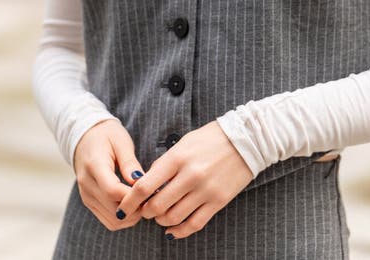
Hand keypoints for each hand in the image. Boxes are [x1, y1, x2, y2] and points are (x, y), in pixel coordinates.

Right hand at [73, 118, 146, 230]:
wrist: (85, 137)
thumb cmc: (107, 135)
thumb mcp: (121, 141)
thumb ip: (129, 162)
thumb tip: (139, 181)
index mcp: (94, 165)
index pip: (112, 190)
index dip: (132, 197)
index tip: (150, 192)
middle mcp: (87, 184)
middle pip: (113, 210)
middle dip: (136, 208)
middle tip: (151, 197)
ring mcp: (86, 196)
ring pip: (112, 220)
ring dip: (131, 216)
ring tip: (143, 201)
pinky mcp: (89, 203)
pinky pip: (108, 220)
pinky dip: (123, 218)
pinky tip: (133, 204)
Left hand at [115, 120, 254, 239]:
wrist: (246, 139)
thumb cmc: (211, 138)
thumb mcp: (184, 142)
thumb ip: (165, 163)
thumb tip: (147, 182)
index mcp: (178, 157)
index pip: (146, 185)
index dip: (130, 200)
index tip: (123, 206)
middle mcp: (190, 175)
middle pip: (157, 205)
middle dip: (146, 212)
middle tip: (144, 210)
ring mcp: (205, 190)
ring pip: (174, 217)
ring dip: (161, 221)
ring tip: (159, 216)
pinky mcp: (218, 201)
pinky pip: (194, 224)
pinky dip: (179, 231)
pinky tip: (172, 230)